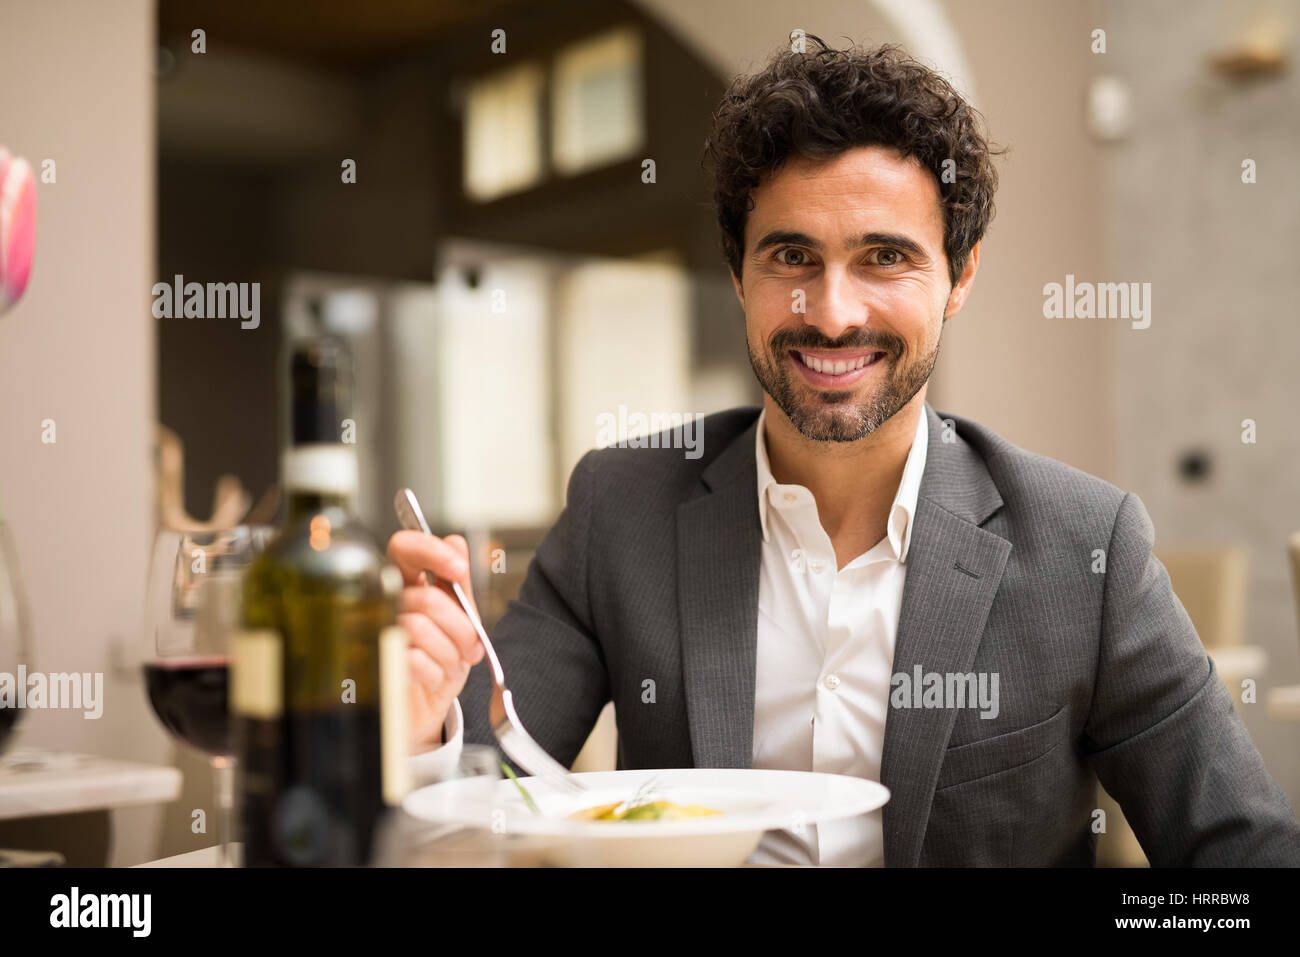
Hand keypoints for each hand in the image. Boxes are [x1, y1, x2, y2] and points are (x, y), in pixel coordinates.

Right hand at [386, 530, 485, 749]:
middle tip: (469, 645)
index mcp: (405, 584)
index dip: (431, 551)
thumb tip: (455, 542)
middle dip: (462, 626)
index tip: (457, 568)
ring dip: (451, 653)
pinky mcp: (374, 665)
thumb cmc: (439, 659)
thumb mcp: (460, 619)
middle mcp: (385, 603)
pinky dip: (437, 674)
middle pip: (429, 597)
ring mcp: (375, 633)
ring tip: (450, 663)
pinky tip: (433, 679)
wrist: (425, 707)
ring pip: (422, 628)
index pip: (403, 547)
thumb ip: (459, 584)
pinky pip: (415, 659)